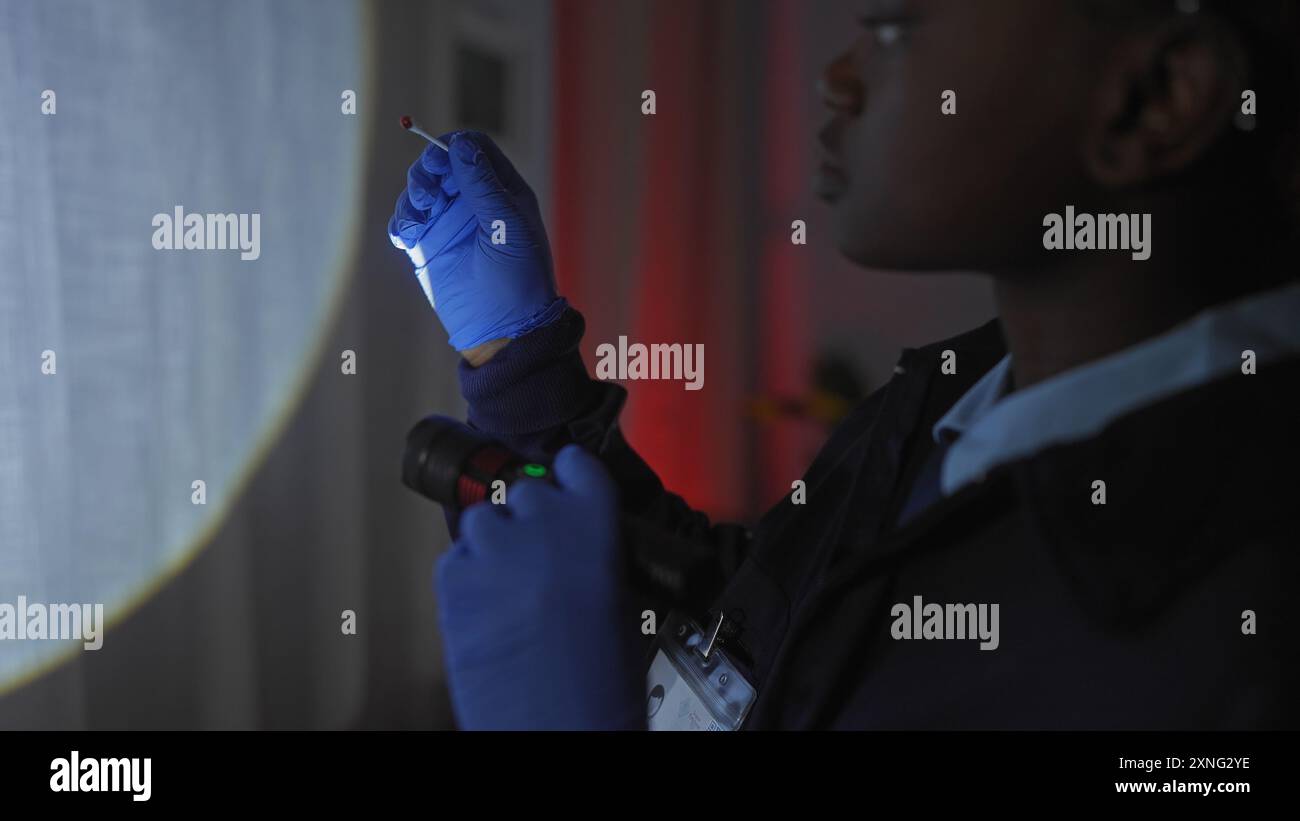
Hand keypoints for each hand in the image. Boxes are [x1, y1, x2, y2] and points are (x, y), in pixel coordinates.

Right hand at [388, 131, 563, 350]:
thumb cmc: (518, 277)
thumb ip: (483, 185)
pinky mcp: (428, 245)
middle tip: (425, 191)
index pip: (474, 149)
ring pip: (420, 190)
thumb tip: (460, 145)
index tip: (438, 157)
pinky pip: (406, 221)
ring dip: (412, 197)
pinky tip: (406, 236)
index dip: (453, 146)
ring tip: (417, 221)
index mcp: (501, 190)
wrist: (503, 328)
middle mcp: (473, 201)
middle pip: (440, 164)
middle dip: (426, 171)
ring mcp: (449, 222)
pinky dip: (401, 222)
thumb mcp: (507, 227)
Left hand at [435, 445, 644, 729]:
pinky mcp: (451, 579)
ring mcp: (491, 549)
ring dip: (493, 548)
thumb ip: (593, 552)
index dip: (568, 476)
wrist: (556, 727)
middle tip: (537, 565)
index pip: (575, 464)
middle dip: (528, 522)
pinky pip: (455, 561)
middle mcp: (539, 524)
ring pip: (481, 522)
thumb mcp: (620, 599)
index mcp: (593, 523)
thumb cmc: (598, 683)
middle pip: (523, 492)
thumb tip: (574, 542)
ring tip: (510, 594)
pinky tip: (488, 614)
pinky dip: (467, 580)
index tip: (564, 481)